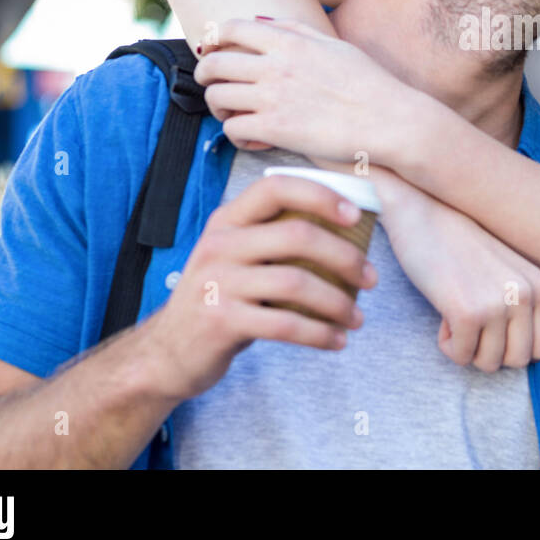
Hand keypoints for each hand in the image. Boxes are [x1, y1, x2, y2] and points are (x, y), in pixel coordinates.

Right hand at [141, 173, 378, 402]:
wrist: (168, 352)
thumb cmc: (220, 299)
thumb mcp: (237, 257)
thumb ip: (275, 238)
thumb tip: (348, 232)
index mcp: (228, 220)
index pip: (277, 188)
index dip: (321, 195)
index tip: (356, 215)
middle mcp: (220, 244)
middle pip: (297, 235)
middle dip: (346, 257)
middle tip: (371, 279)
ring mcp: (218, 282)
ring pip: (296, 283)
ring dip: (338, 302)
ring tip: (356, 318)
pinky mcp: (221, 321)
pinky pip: (284, 325)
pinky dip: (319, 334)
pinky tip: (335, 341)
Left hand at [193, 17, 421, 164]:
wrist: (390, 120)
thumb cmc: (369, 83)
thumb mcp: (335, 45)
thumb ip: (296, 29)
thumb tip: (260, 19)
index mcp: (289, 42)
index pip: (231, 28)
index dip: (213, 38)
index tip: (211, 51)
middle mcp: (276, 66)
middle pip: (214, 64)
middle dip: (205, 75)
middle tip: (212, 86)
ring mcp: (273, 98)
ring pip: (217, 97)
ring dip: (219, 106)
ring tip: (234, 114)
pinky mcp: (275, 130)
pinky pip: (232, 129)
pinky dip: (236, 135)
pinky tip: (253, 139)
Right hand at [359, 164, 539, 371]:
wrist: (420, 211)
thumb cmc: (456, 240)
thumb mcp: (505, 267)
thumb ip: (519, 302)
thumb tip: (519, 354)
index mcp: (539, 284)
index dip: (510, 346)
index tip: (490, 327)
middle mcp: (526, 294)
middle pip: (517, 361)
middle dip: (489, 351)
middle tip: (470, 324)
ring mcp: (498, 303)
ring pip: (488, 364)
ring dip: (468, 348)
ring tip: (456, 315)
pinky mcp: (467, 312)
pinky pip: (460, 356)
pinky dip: (448, 344)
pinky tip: (442, 314)